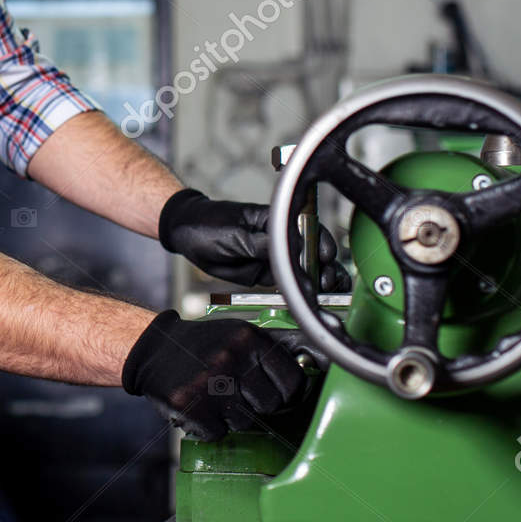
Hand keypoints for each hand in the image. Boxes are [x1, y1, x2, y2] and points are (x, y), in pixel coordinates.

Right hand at [121, 310, 306, 440]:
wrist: (155, 347)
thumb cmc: (201, 344)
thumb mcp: (237, 335)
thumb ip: (266, 355)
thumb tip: (301, 384)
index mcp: (247, 338)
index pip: (291, 380)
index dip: (288, 393)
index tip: (281, 395)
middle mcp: (230, 358)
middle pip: (269, 404)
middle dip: (257, 404)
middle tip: (239, 393)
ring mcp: (208, 383)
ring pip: (244, 421)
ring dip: (232, 416)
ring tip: (216, 395)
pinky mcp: (189, 404)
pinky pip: (217, 432)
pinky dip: (210, 426)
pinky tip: (201, 406)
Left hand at [158, 189, 349, 291]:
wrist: (187, 235)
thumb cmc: (210, 225)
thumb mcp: (236, 235)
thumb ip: (263, 246)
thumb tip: (289, 256)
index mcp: (275, 221)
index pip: (307, 230)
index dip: (319, 245)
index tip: (324, 259)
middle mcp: (279, 238)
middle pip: (311, 252)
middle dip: (324, 267)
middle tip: (330, 283)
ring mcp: (274, 256)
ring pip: (303, 270)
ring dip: (319, 281)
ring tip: (333, 293)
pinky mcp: (266, 272)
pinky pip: (286, 283)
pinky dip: (301, 291)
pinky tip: (314, 300)